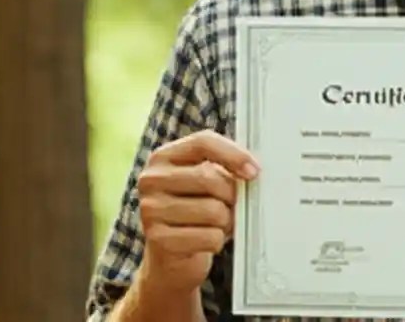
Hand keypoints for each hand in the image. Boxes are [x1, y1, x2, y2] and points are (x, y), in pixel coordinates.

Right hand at [136, 130, 259, 296]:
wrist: (170, 260)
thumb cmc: (195, 214)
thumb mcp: (205, 185)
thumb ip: (224, 170)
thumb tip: (252, 170)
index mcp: (164, 157)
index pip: (202, 142)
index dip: (233, 154)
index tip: (254, 171)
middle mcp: (151, 180)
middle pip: (210, 178)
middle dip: (231, 197)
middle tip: (231, 208)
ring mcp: (150, 209)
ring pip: (213, 210)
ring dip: (226, 222)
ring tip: (218, 225)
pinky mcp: (157, 238)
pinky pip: (209, 237)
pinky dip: (217, 241)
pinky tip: (207, 241)